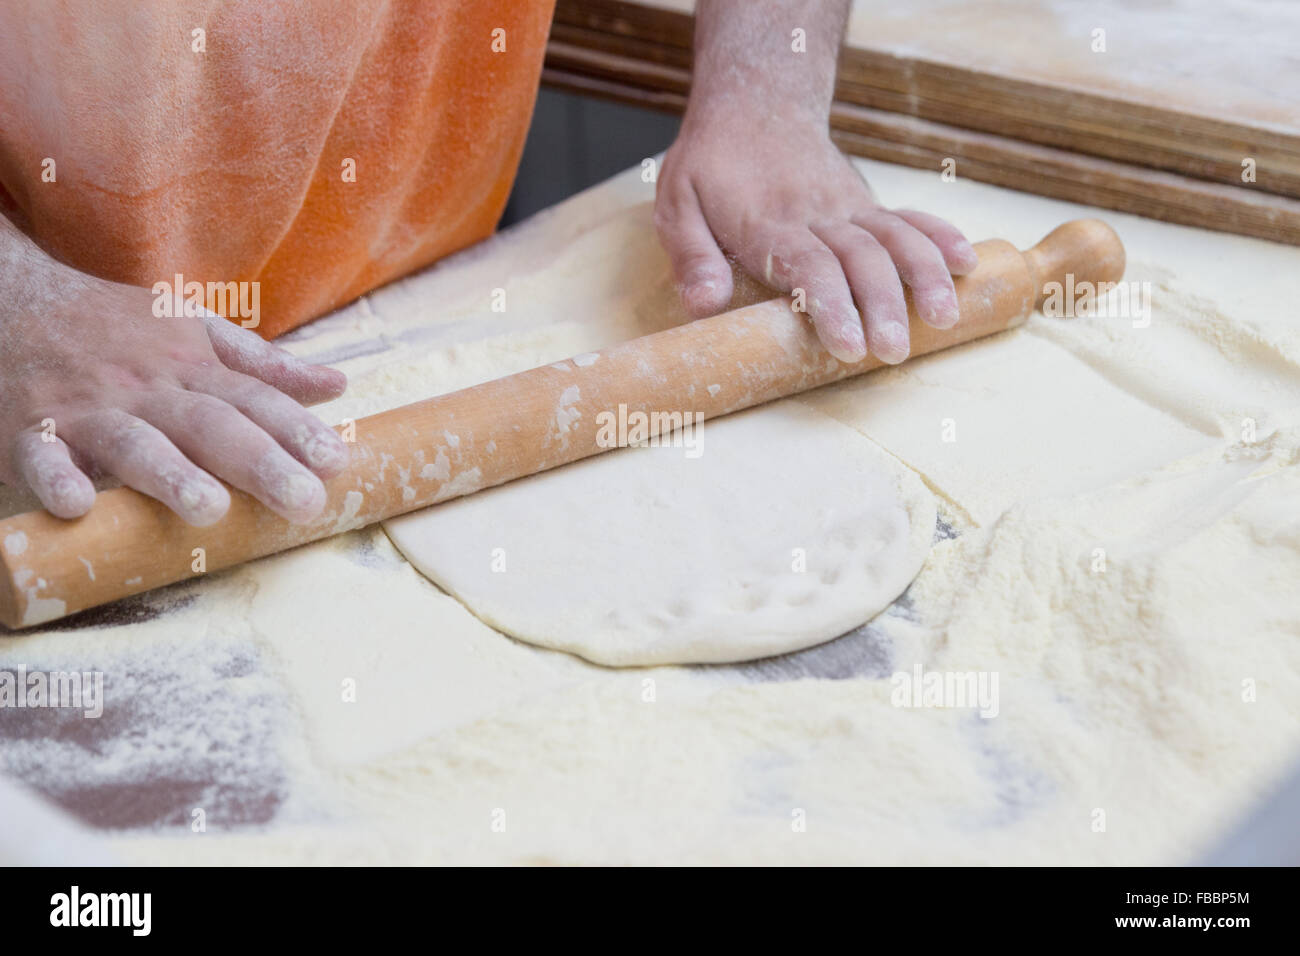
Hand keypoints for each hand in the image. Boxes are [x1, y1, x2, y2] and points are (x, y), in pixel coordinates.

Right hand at [0, 267, 348, 524]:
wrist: (9, 293)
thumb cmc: (112, 326)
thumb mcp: (189, 328)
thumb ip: (261, 364)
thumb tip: (336, 385)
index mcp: (190, 365)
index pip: (255, 400)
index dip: (297, 430)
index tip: (338, 462)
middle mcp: (146, 386)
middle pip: (209, 425)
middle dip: (259, 462)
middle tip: (303, 500)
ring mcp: (87, 408)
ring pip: (133, 442)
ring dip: (171, 474)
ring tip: (211, 508)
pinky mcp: (28, 428)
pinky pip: (42, 454)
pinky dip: (56, 476)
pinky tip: (77, 504)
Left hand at [655, 111, 978, 363]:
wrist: (754, 104)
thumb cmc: (711, 164)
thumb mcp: (676, 204)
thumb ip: (692, 256)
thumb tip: (704, 304)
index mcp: (767, 223)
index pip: (807, 265)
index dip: (831, 305)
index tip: (848, 345)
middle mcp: (815, 214)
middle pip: (859, 259)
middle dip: (882, 306)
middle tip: (894, 351)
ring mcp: (847, 206)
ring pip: (893, 238)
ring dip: (923, 276)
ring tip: (945, 318)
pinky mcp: (865, 204)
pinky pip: (907, 218)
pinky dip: (939, 237)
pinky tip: (966, 264)